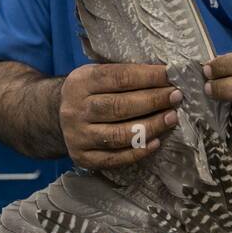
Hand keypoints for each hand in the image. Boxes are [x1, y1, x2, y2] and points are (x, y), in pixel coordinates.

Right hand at [59, 63, 181, 168]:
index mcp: (80, 82)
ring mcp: (78, 136)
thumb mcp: (97, 73)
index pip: (119, 77)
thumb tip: (166, 75)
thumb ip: (124, 74)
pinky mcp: (82, 157)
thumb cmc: (90, 91)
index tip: (171, 75)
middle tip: (176, 96)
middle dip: (153, 100)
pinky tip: (156, 143)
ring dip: (151, 126)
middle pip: (119, 106)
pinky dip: (138, 152)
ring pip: (119, 135)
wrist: (55, 115)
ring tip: (172, 118)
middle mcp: (76, 109)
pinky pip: (114, 159)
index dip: (148, 76)